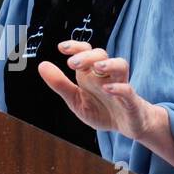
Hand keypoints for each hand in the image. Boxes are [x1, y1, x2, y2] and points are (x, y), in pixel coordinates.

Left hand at [37, 40, 156, 140]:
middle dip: (87, 56)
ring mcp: (120, 86)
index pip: (86, 52)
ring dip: (109, 64)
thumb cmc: (101, 110)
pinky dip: (119, 88)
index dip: (75, 47)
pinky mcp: (131, 102)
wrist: (127, 126)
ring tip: (96, 67)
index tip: (61, 48)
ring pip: (121, 65)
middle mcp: (106, 76)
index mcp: (91, 74)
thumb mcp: (75, 100)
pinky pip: (128, 90)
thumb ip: (60, 84)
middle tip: (71, 64)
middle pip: (101, 55)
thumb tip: (42, 65)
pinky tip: (107, 89)